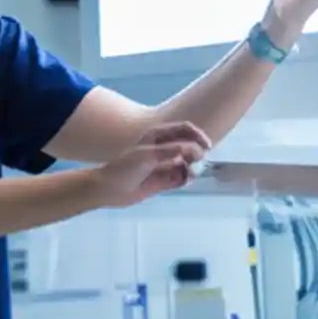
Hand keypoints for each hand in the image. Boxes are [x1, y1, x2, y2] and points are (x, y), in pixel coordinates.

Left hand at [92, 122, 210, 206]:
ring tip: (189, 174)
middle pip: (191, 146)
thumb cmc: (124, 168)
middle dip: (198, 153)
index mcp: (158, 135)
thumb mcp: (147, 155)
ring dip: (194, 167)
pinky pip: (184, 177)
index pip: (185, 129)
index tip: (206, 146)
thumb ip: (170, 151)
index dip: (198, 135)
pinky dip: (187, 178)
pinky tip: (184, 181)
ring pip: (190, 163)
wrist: (110, 189)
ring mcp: (166, 164)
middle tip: (194, 164)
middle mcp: (164, 148)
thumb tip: (193, 149)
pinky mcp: (166, 180)